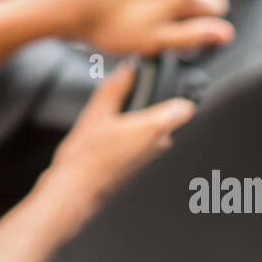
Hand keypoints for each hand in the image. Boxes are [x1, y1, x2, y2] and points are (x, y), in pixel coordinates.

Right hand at [46, 61, 195, 216]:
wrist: (75, 192)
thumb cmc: (85, 158)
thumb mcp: (96, 112)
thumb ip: (116, 87)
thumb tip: (128, 69)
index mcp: (154, 127)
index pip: (186, 107)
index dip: (176, 94)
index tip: (161, 88)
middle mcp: (160, 145)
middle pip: (171, 118)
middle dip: (153, 108)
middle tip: (130, 103)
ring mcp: (153, 160)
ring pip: (159, 133)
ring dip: (143, 125)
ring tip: (116, 124)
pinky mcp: (144, 170)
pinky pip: (148, 147)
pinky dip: (136, 140)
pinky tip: (113, 141)